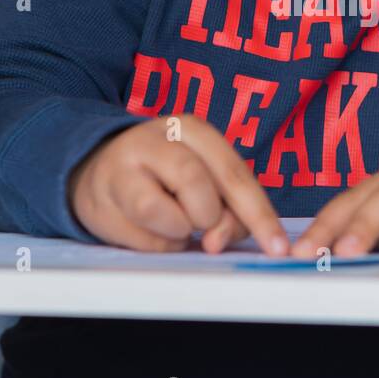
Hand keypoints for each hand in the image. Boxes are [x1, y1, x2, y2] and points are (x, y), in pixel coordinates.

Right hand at [67, 114, 288, 256]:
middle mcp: (156, 138)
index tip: (278, 248)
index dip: (259, 215)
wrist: (100, 170)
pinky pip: (143, 237)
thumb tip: (219, 240)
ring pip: (166, 213)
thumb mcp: (206, 182)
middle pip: (197, 185)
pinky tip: (153, 231)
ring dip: (181, 231)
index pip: (234, 173)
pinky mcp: (102, 199)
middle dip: (209, 218)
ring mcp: (123, 166)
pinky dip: (159, 244)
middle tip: (205, 226)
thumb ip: (229, 210)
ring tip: (176, 224)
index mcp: (193, 130)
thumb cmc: (167, 179)